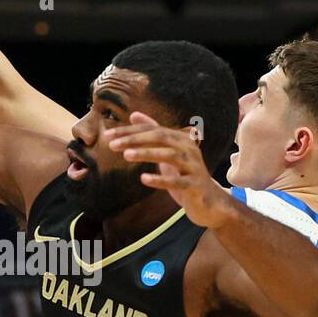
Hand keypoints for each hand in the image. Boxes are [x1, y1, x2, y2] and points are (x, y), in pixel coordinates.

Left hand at [105, 111, 231, 226]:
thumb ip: (153, 134)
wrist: (209, 202)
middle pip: (161, 137)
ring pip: (170, 155)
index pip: (152, 130)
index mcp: (180, 139)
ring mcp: (193, 166)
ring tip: (126, 155)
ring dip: (147, 154)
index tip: (108, 136)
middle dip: (136, 139)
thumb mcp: (166, 153)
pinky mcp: (195, 185)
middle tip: (113, 145)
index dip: (130, 131)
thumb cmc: (184, 175)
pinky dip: (160, 180)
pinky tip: (144, 179)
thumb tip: (134, 115)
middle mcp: (189, 148)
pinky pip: (178, 181)